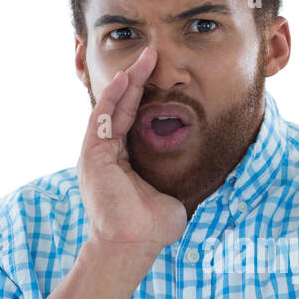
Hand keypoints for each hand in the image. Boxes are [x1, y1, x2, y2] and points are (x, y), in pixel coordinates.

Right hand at [77, 46, 187, 254]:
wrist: (133, 244)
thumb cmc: (152, 227)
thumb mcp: (171, 194)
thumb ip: (178, 177)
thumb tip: (205, 169)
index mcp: (123, 161)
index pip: (134, 119)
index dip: (146, 95)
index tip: (161, 74)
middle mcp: (108, 154)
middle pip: (123, 107)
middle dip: (138, 79)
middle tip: (153, 54)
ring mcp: (98, 153)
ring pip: (112, 107)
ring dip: (127, 81)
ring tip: (144, 58)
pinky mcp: (93, 155)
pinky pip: (103, 118)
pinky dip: (113, 97)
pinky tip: (126, 79)